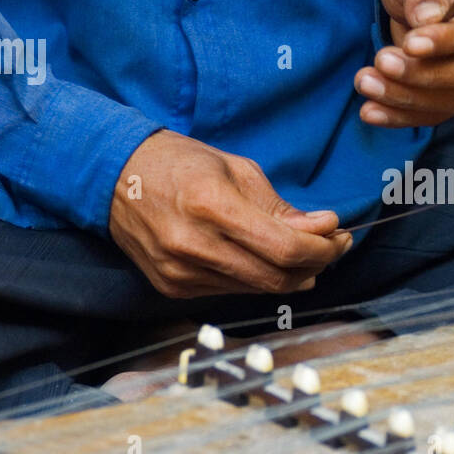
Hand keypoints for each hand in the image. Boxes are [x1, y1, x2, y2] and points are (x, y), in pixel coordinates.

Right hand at [109, 130, 350, 298]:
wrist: (114, 177)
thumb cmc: (180, 163)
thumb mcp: (236, 169)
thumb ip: (280, 207)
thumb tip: (323, 231)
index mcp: (211, 206)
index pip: (284, 248)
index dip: (321, 248)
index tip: (339, 234)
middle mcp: (193, 246)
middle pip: (276, 278)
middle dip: (315, 264)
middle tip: (333, 246)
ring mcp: (180, 272)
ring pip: (257, 289)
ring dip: (291, 275)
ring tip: (306, 252)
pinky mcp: (172, 287)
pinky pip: (231, 290)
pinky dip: (258, 278)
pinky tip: (266, 260)